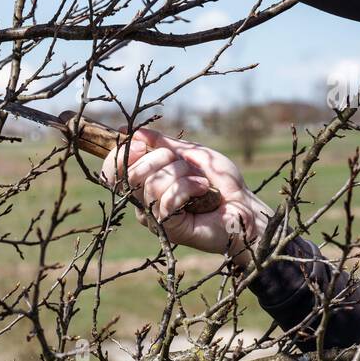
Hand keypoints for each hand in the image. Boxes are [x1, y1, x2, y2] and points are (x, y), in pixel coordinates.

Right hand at [100, 129, 271, 265]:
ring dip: (181, 173)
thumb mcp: (191, 153)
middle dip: (159, 158)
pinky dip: (188, 187)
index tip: (141, 144)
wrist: (244, 206)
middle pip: (131, 173)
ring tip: (200, 180)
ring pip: (152, 184)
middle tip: (184, 164)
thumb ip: (163, 143)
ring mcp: (154, 216)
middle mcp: (144, 201)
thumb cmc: (221, 182)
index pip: (115, 170)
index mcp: (145, 181)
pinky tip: (203, 190)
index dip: (122, 154)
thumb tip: (132, 132)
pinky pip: (166, 200)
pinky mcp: (168, 228)